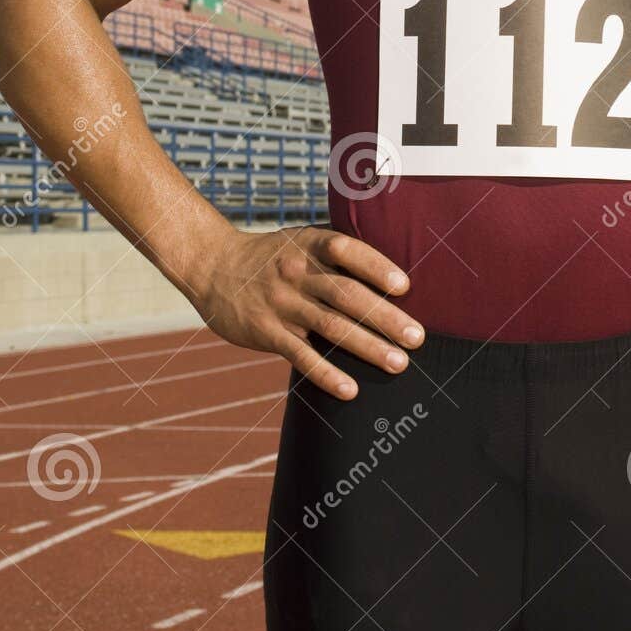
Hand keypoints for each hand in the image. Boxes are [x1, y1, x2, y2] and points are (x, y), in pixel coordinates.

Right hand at [192, 223, 423, 399]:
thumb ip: (339, 254)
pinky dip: (326, 373)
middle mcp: (298, 272)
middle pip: (347, 295)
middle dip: (384, 317)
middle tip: (417, 338)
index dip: (377, 266)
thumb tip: (394, 276)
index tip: (406, 286)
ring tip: (398, 363)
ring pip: (331, 327)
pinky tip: (350, 390)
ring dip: (367, 347)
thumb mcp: (302, 240)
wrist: (213, 266)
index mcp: (311, 245)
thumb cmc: (274, 257)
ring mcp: (282, 303)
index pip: (347, 250)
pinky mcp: (267, 332)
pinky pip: (300, 355)